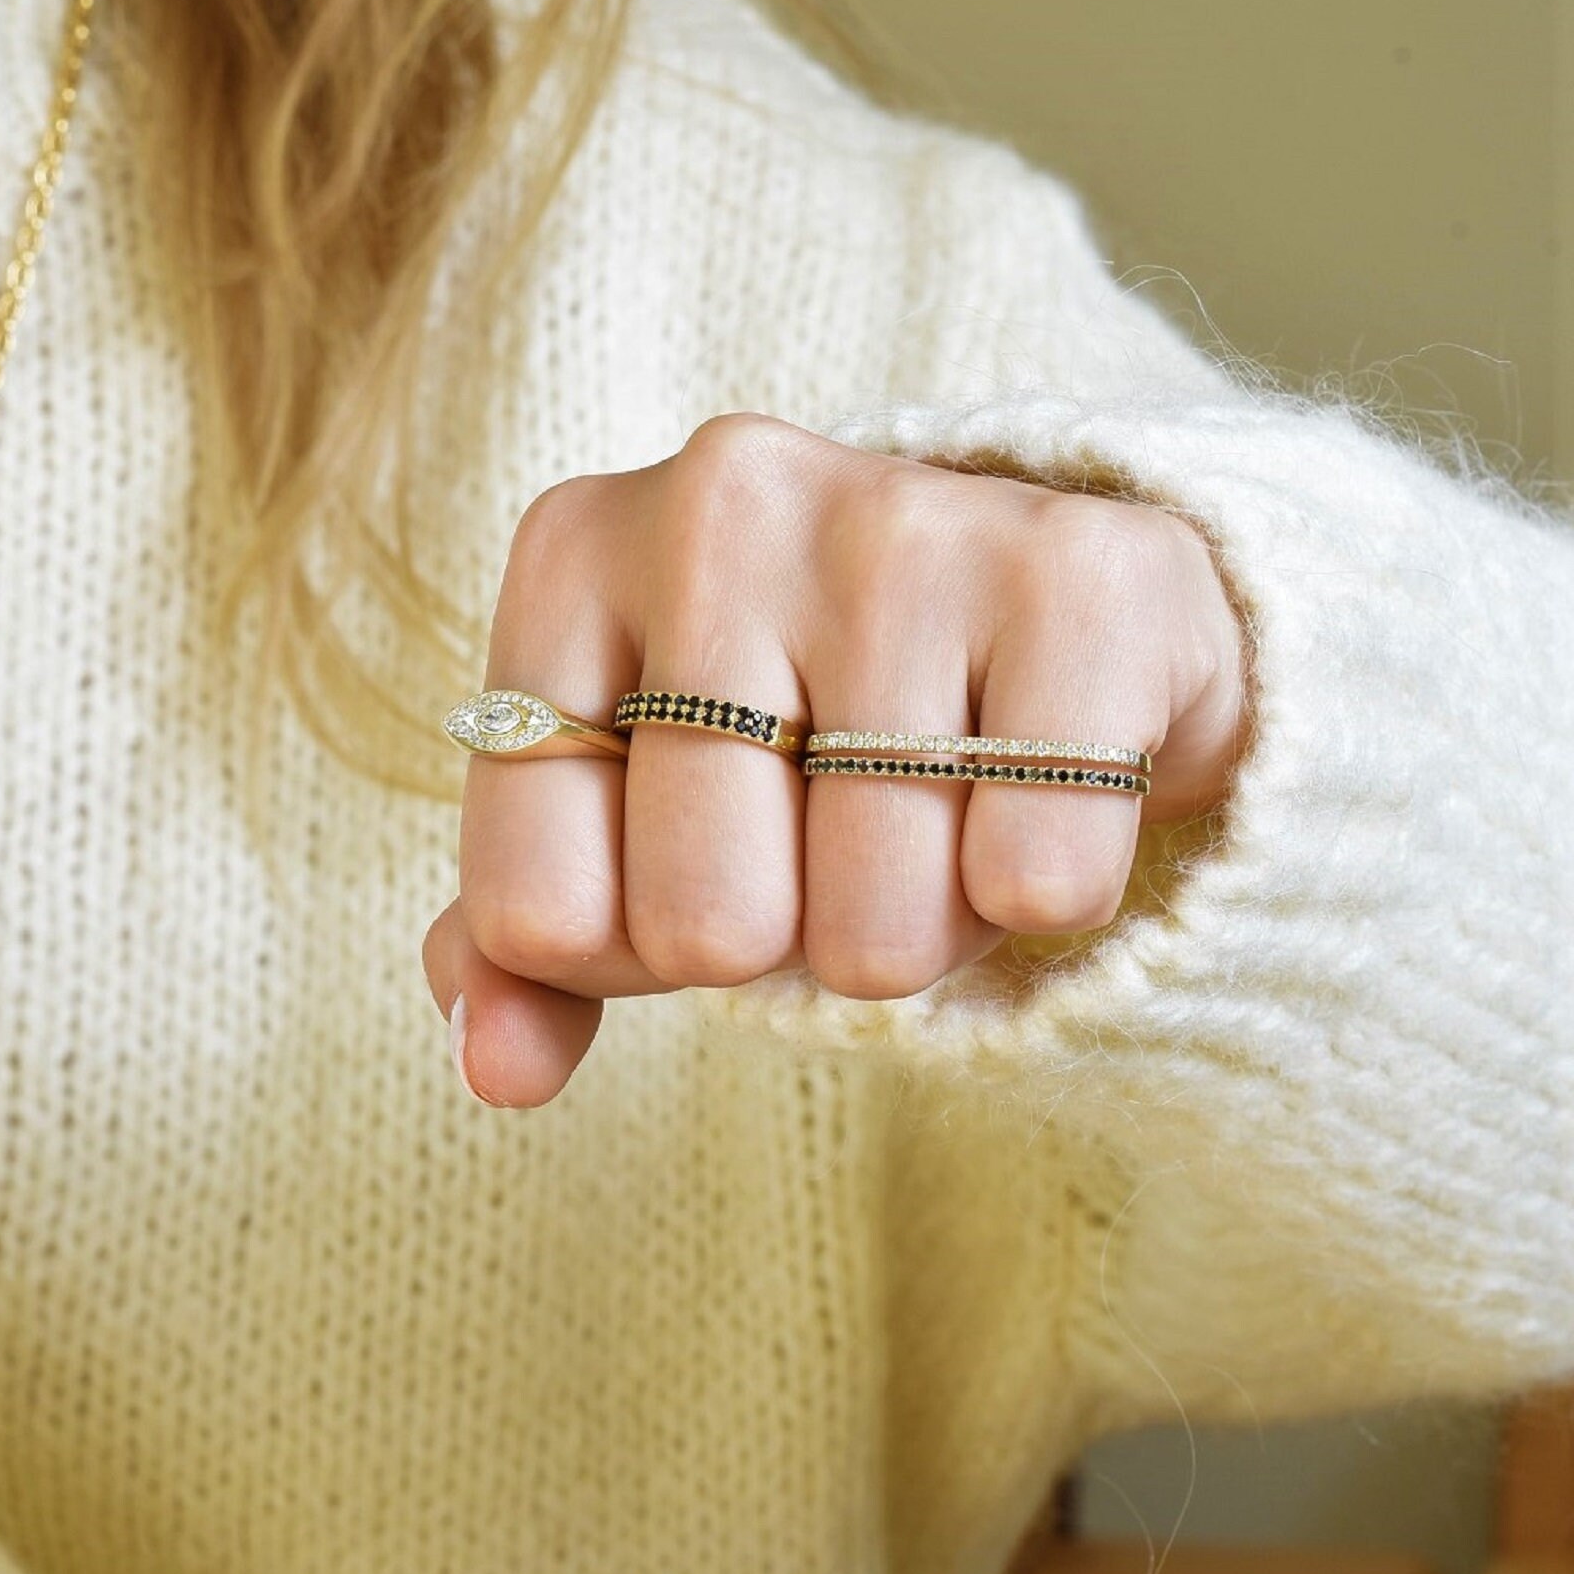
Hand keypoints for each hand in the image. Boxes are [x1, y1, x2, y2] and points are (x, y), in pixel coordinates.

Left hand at [420, 411, 1248, 1106]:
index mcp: (569, 561)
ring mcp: (898, 521)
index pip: (538, 915)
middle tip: (838, 833)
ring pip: (878, 930)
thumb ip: (536, 950)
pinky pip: (1034, 883)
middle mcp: (715, 504)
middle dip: (789, 942)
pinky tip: (1045, 776)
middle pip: (708, 929)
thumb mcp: (635, 817)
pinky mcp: (1075, 572)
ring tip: (946, 803)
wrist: (1053, 615)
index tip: (702, 855)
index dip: (634, 949)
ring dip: (924, 924)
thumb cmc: (806, 729)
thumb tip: (499, 1069)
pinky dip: (1047, 891)